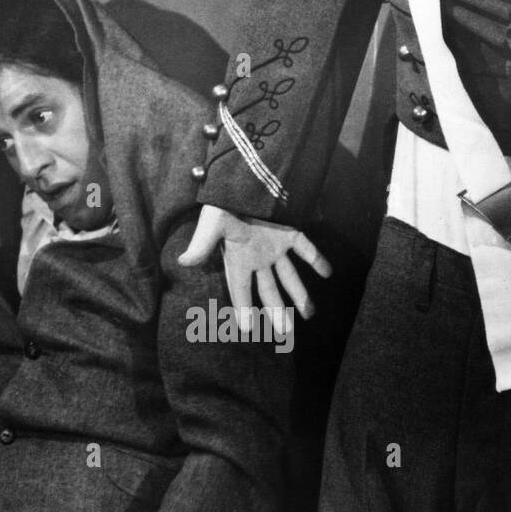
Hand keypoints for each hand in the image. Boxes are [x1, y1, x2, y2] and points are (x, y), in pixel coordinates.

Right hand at [178, 204, 330, 330]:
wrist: (243, 178)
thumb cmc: (223, 202)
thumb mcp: (212, 223)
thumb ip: (201, 244)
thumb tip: (183, 261)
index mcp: (237, 259)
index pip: (240, 290)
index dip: (243, 310)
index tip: (247, 330)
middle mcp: (257, 258)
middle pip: (268, 290)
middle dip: (277, 311)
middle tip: (285, 333)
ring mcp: (274, 246)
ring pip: (289, 276)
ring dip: (300, 293)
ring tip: (310, 313)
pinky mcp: (288, 232)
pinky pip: (305, 249)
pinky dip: (317, 260)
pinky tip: (327, 273)